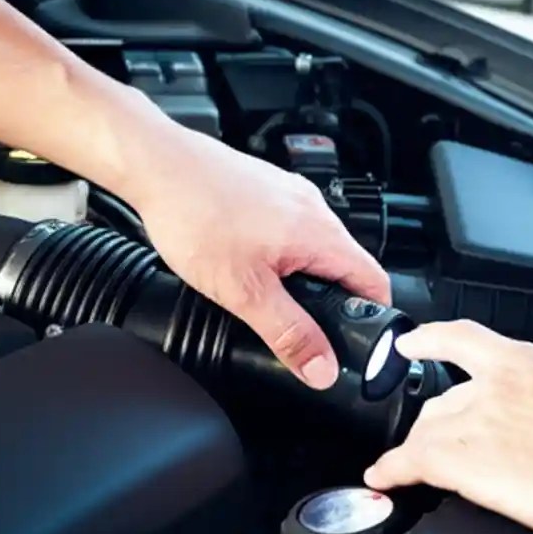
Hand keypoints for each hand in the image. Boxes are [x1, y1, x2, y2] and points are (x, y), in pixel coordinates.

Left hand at [114, 100, 389, 389]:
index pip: (374, 281)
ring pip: (316, 246)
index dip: (375, 317)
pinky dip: (282, 253)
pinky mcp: (268, 189)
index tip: (362, 341)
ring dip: (304, 277)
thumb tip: (321, 368)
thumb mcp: (243, 291)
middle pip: (346, 265)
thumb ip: (288, 333)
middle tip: (306, 329)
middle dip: (332, 301)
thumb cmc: (194, 213)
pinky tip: (249, 263)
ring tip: (271, 296)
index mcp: (320, 233)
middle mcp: (313, 209)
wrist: (157, 165)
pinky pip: (291, 228)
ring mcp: (291, 195)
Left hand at [364, 320, 532, 533]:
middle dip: (440, 418)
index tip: (415, 340)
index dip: (432, 340)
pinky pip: (409, 463)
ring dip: (418, 447)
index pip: (468, 341)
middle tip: (442, 439)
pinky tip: (382, 478)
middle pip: (445, 398)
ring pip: (426, 429)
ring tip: (406, 464)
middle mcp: (496, 386)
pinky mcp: (461, 460)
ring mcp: (476, 421)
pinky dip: (390, 469)